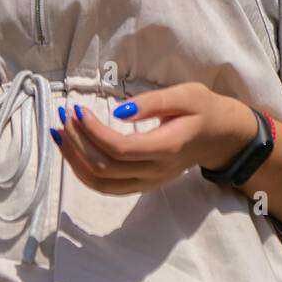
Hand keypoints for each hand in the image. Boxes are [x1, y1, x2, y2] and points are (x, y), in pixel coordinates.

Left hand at [51, 83, 254, 194]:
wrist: (221, 136)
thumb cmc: (204, 109)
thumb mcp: (186, 95)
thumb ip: (153, 103)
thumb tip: (120, 111)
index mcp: (167, 148)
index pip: (120, 149)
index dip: (93, 132)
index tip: (78, 109)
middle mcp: (155, 172)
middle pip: (105, 168)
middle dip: (78, 142)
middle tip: (65, 115)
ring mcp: (148, 182)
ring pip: (101, 183)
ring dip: (75, 159)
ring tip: (60, 132)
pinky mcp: (142, 184)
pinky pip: (106, 186)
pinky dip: (83, 170)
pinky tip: (71, 149)